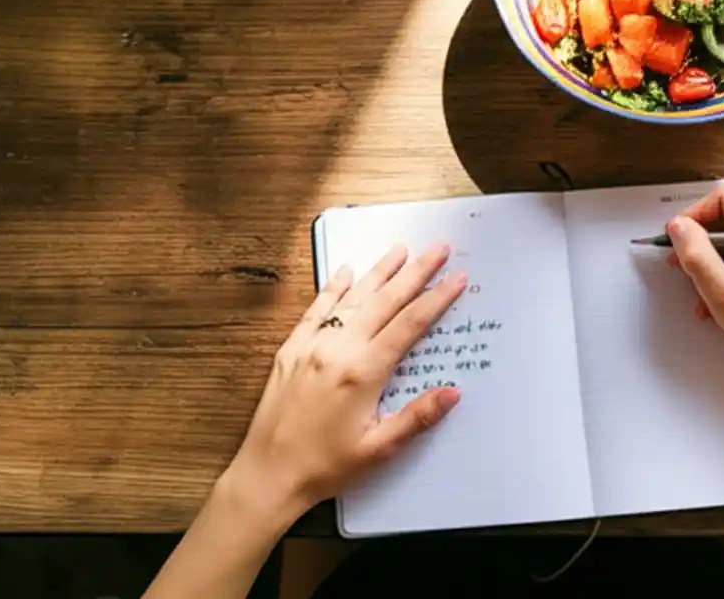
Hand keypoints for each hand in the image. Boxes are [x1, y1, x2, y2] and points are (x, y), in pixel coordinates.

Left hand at [226, 244, 466, 515]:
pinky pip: (316, 310)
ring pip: (352, 299)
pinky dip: (333, 288)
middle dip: (415, 273)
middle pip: (385, 302)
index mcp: (363, 373)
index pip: (409, 325)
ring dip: (378, 272)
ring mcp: (311, 346)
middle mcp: (337, 351)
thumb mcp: (379, 448)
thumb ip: (417, 417)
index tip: (455, 277)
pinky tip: (346, 272)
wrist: (268, 474)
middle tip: (437, 248)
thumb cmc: (325, 467)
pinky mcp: (290, 350)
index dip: (436, 299)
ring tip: (399, 249)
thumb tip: (453, 392)